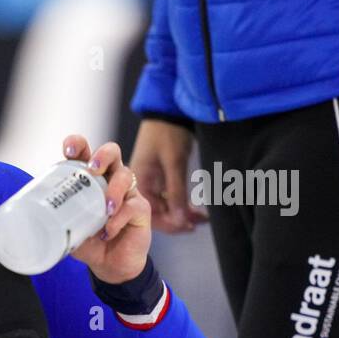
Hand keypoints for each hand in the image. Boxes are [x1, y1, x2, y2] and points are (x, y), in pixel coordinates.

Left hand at [62, 134, 150, 283]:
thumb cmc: (89, 242)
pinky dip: (118, 219)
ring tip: (106, 209)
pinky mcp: (140, 210)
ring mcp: (127, 193)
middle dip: (103, 155)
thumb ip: (54, 222)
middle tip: (93, 169)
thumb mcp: (67, 230)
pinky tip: (107, 231)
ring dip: (114, 190)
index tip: (69, 149)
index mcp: (89, 179)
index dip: (78, 144)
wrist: (109, 265)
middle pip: (112, 152)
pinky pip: (132, 206)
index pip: (85, 153)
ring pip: (125, 175)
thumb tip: (26, 222)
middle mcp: (110, 180)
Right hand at [132, 118, 205, 233]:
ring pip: (161, 206)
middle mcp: (138, 185)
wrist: (167, 110)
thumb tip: (180, 221)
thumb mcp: (174, 163)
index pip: (150, 213)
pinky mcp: (154, 178)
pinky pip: (164, 197)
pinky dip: (178, 203)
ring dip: (179, 213)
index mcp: (137, 182)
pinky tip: (193, 208)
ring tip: (201, 218)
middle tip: (198, 224)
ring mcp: (146, 182)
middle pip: (155, 213)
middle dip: (177, 221)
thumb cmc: (168, 133)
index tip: (190, 227)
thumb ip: (176, 193)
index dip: (170, 224)